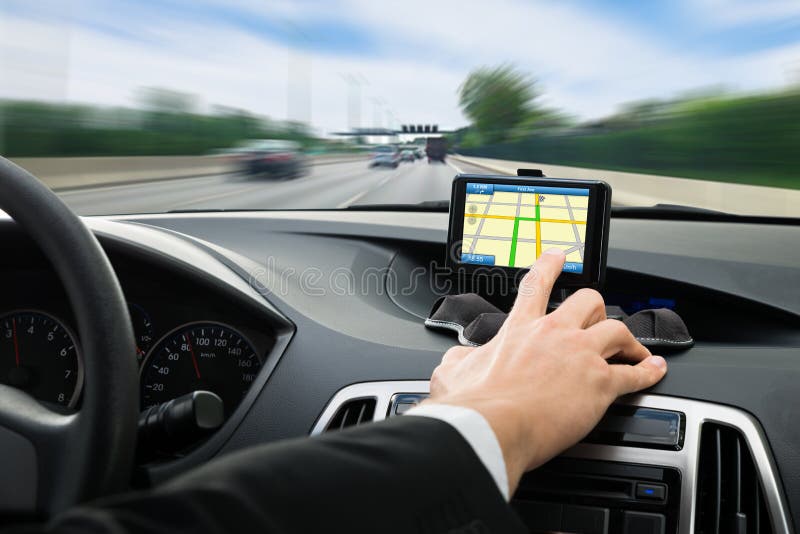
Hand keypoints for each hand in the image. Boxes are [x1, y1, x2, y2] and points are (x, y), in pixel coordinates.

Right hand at [426, 248, 666, 494]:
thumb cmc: (475, 404)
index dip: (549, 266)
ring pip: (618, 331)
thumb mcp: (453, 372)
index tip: (558, 256)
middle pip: (590, 301)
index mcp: (520, 330)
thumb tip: (455, 359)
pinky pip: (634, 372)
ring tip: (634, 350)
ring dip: (629, 340)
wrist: (494, 427)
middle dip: (598, 310)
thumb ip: (458, 359)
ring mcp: (581, 356)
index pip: (537, 286)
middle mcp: (554, 334)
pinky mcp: (600, 384)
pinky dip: (649, 371)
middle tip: (599, 321)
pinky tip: (654, 370)